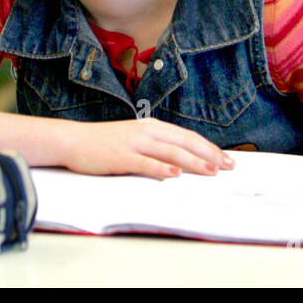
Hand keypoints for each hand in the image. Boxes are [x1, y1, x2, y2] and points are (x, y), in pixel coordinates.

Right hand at [63, 118, 234, 179]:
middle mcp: (146, 132)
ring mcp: (133, 143)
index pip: (187, 137)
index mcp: (152, 126)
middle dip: (209, 154)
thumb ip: (156, 146)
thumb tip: (180, 161)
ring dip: (192, 162)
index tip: (226, 159)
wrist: (73, 140)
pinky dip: (161, 169)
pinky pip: (145, 163)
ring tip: (211, 171)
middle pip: (184, 143)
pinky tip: (174, 175)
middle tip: (228, 166)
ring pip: (169, 153)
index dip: (208, 147)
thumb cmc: (105, 143)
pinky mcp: (120, 157)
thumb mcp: (134, 138)